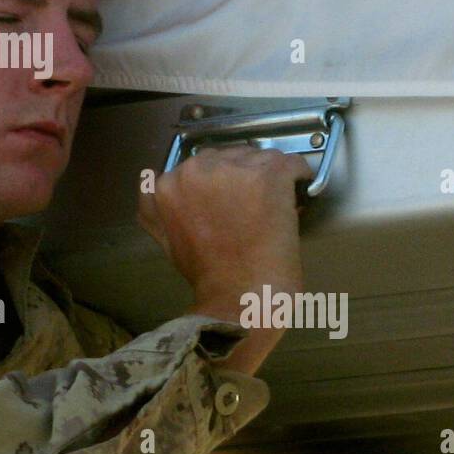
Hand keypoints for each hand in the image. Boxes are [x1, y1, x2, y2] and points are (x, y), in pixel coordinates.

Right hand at [138, 144, 311, 324]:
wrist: (240, 296)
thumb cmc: (207, 276)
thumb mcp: (166, 238)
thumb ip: (159, 209)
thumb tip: (154, 183)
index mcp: (166, 185)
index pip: (197, 167)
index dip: (217, 184)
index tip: (229, 201)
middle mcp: (194, 169)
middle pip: (227, 156)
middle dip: (241, 176)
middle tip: (253, 207)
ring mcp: (232, 169)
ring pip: (259, 157)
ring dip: (267, 178)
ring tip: (272, 208)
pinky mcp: (268, 174)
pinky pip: (293, 163)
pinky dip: (299, 179)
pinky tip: (297, 197)